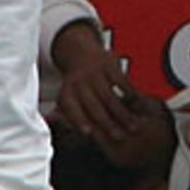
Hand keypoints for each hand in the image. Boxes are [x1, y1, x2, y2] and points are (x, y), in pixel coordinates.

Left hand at [52, 22, 138, 145]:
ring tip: (133, 126)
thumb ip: (64, 116)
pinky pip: (122, 81)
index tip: (90, 134)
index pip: (72, 109)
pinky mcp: (109, 64)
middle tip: (119, 137)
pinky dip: (131, 94)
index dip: (80, 121)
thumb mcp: (66, 99)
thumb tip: (52, 124)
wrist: (80, 53)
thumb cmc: (76, 85)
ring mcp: (95, 72)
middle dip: (107, 123)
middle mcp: (80, 82)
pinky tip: (138, 104)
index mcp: (67, 93)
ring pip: (110, 97)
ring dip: (122, 113)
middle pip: (94, 106)